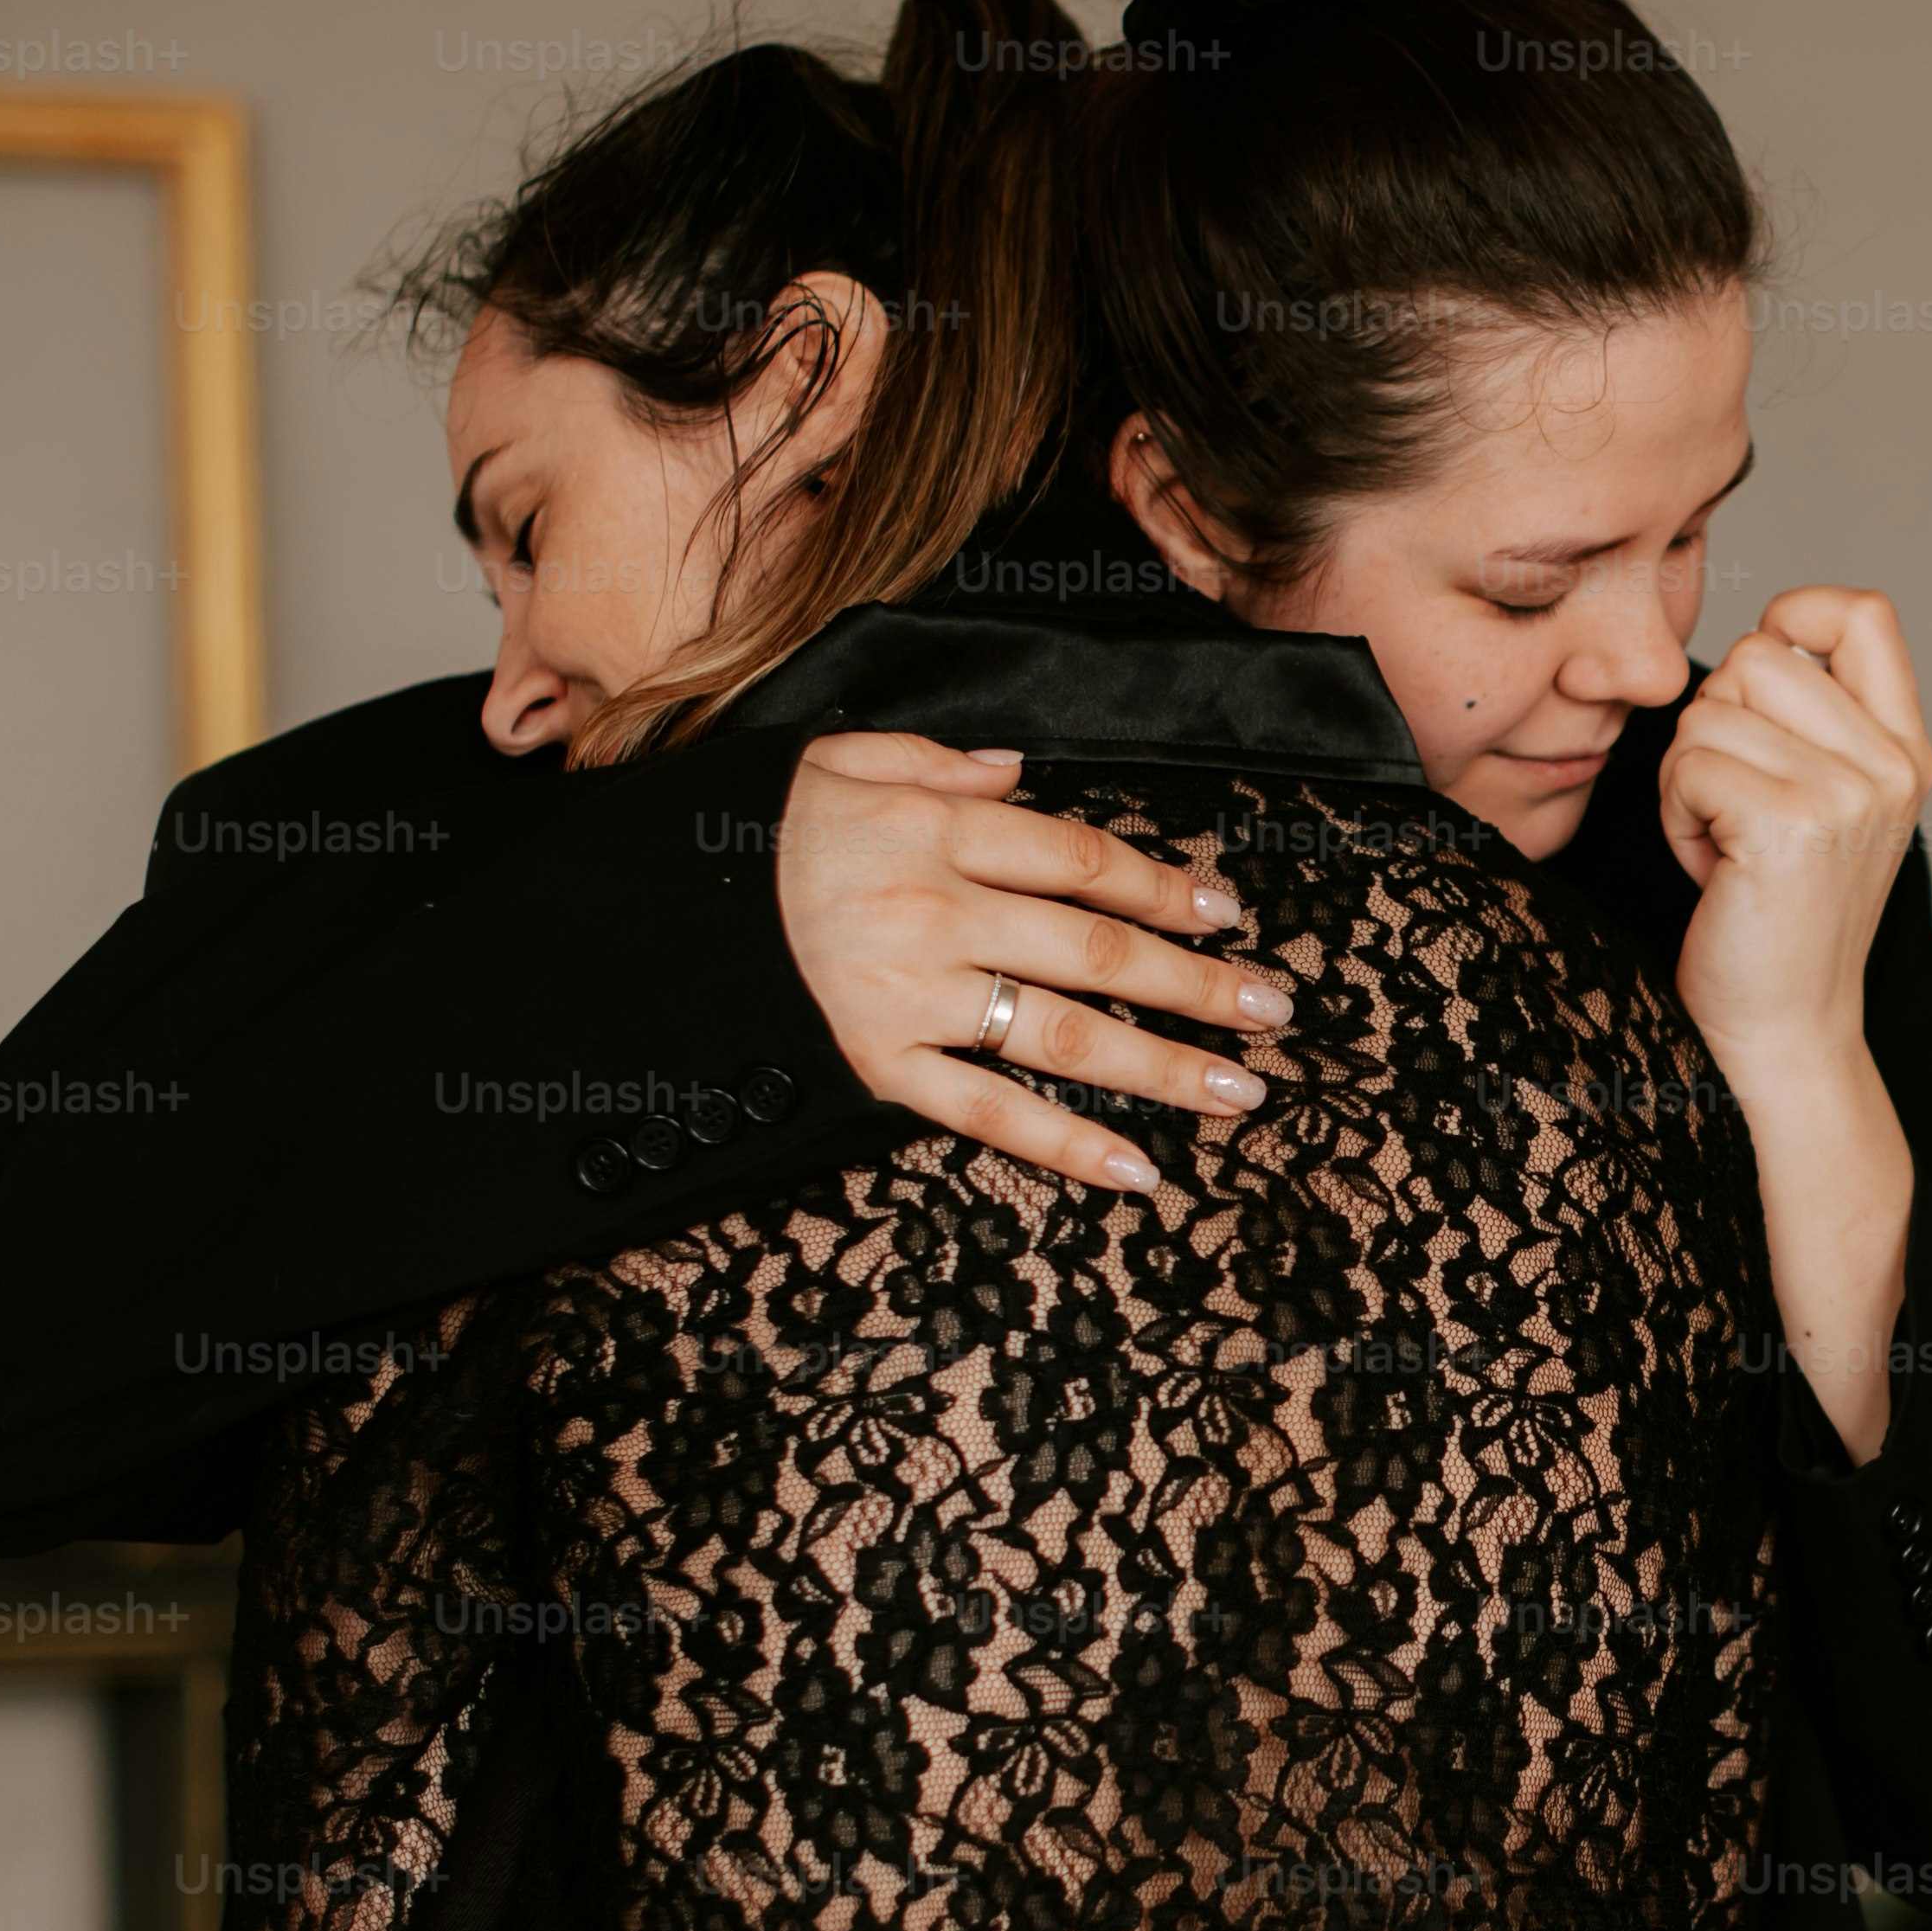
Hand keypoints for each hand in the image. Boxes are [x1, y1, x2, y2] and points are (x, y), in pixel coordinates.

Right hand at [776, 732, 1293, 1192]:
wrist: (655, 906)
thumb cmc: (759, 831)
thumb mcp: (838, 758)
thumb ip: (935, 760)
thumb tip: (1020, 771)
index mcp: (937, 830)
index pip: (1081, 859)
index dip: (1164, 886)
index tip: (1226, 911)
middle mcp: (934, 912)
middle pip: (1098, 951)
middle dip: (1199, 985)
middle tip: (1276, 1010)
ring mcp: (907, 996)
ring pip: (1062, 1036)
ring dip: (1163, 1068)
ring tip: (1240, 1091)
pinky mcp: (877, 1067)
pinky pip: (985, 1113)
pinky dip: (1066, 1147)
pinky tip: (1138, 1171)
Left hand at [1664, 589, 1930, 1461]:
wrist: (1781, 1038)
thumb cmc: (1774, 923)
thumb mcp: (1823, 807)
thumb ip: (1813, 721)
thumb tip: (1760, 636)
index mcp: (1905, 752)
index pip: (1863, 612)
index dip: (1794, 616)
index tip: (1760, 680)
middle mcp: (1891, 766)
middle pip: (1761, 654)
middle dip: (1715, 722)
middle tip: (1730, 804)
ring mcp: (1848, 795)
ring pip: (1711, 711)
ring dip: (1686, 776)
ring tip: (1720, 842)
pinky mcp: (1791, 826)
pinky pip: (1688, 765)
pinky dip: (1675, 818)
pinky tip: (1709, 870)